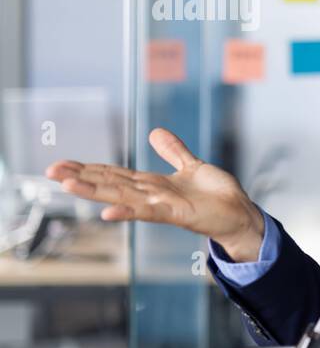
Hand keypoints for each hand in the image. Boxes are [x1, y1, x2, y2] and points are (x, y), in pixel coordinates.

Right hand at [44, 128, 265, 261]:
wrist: (242, 215)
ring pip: (121, 196)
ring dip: (94, 192)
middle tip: (50, 171)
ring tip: (66, 185)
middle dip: (80, 177)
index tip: (61, 163)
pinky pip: (147, 212)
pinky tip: (106, 212)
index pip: (114, 173)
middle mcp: (152, 195)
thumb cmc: (218, 196)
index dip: (89, 168)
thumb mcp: (193, 166)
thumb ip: (174, 151)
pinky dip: (127, 212)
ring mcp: (162, 205)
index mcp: (153, 184)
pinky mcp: (176, 214)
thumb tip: (155, 132)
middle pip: (110, 183)